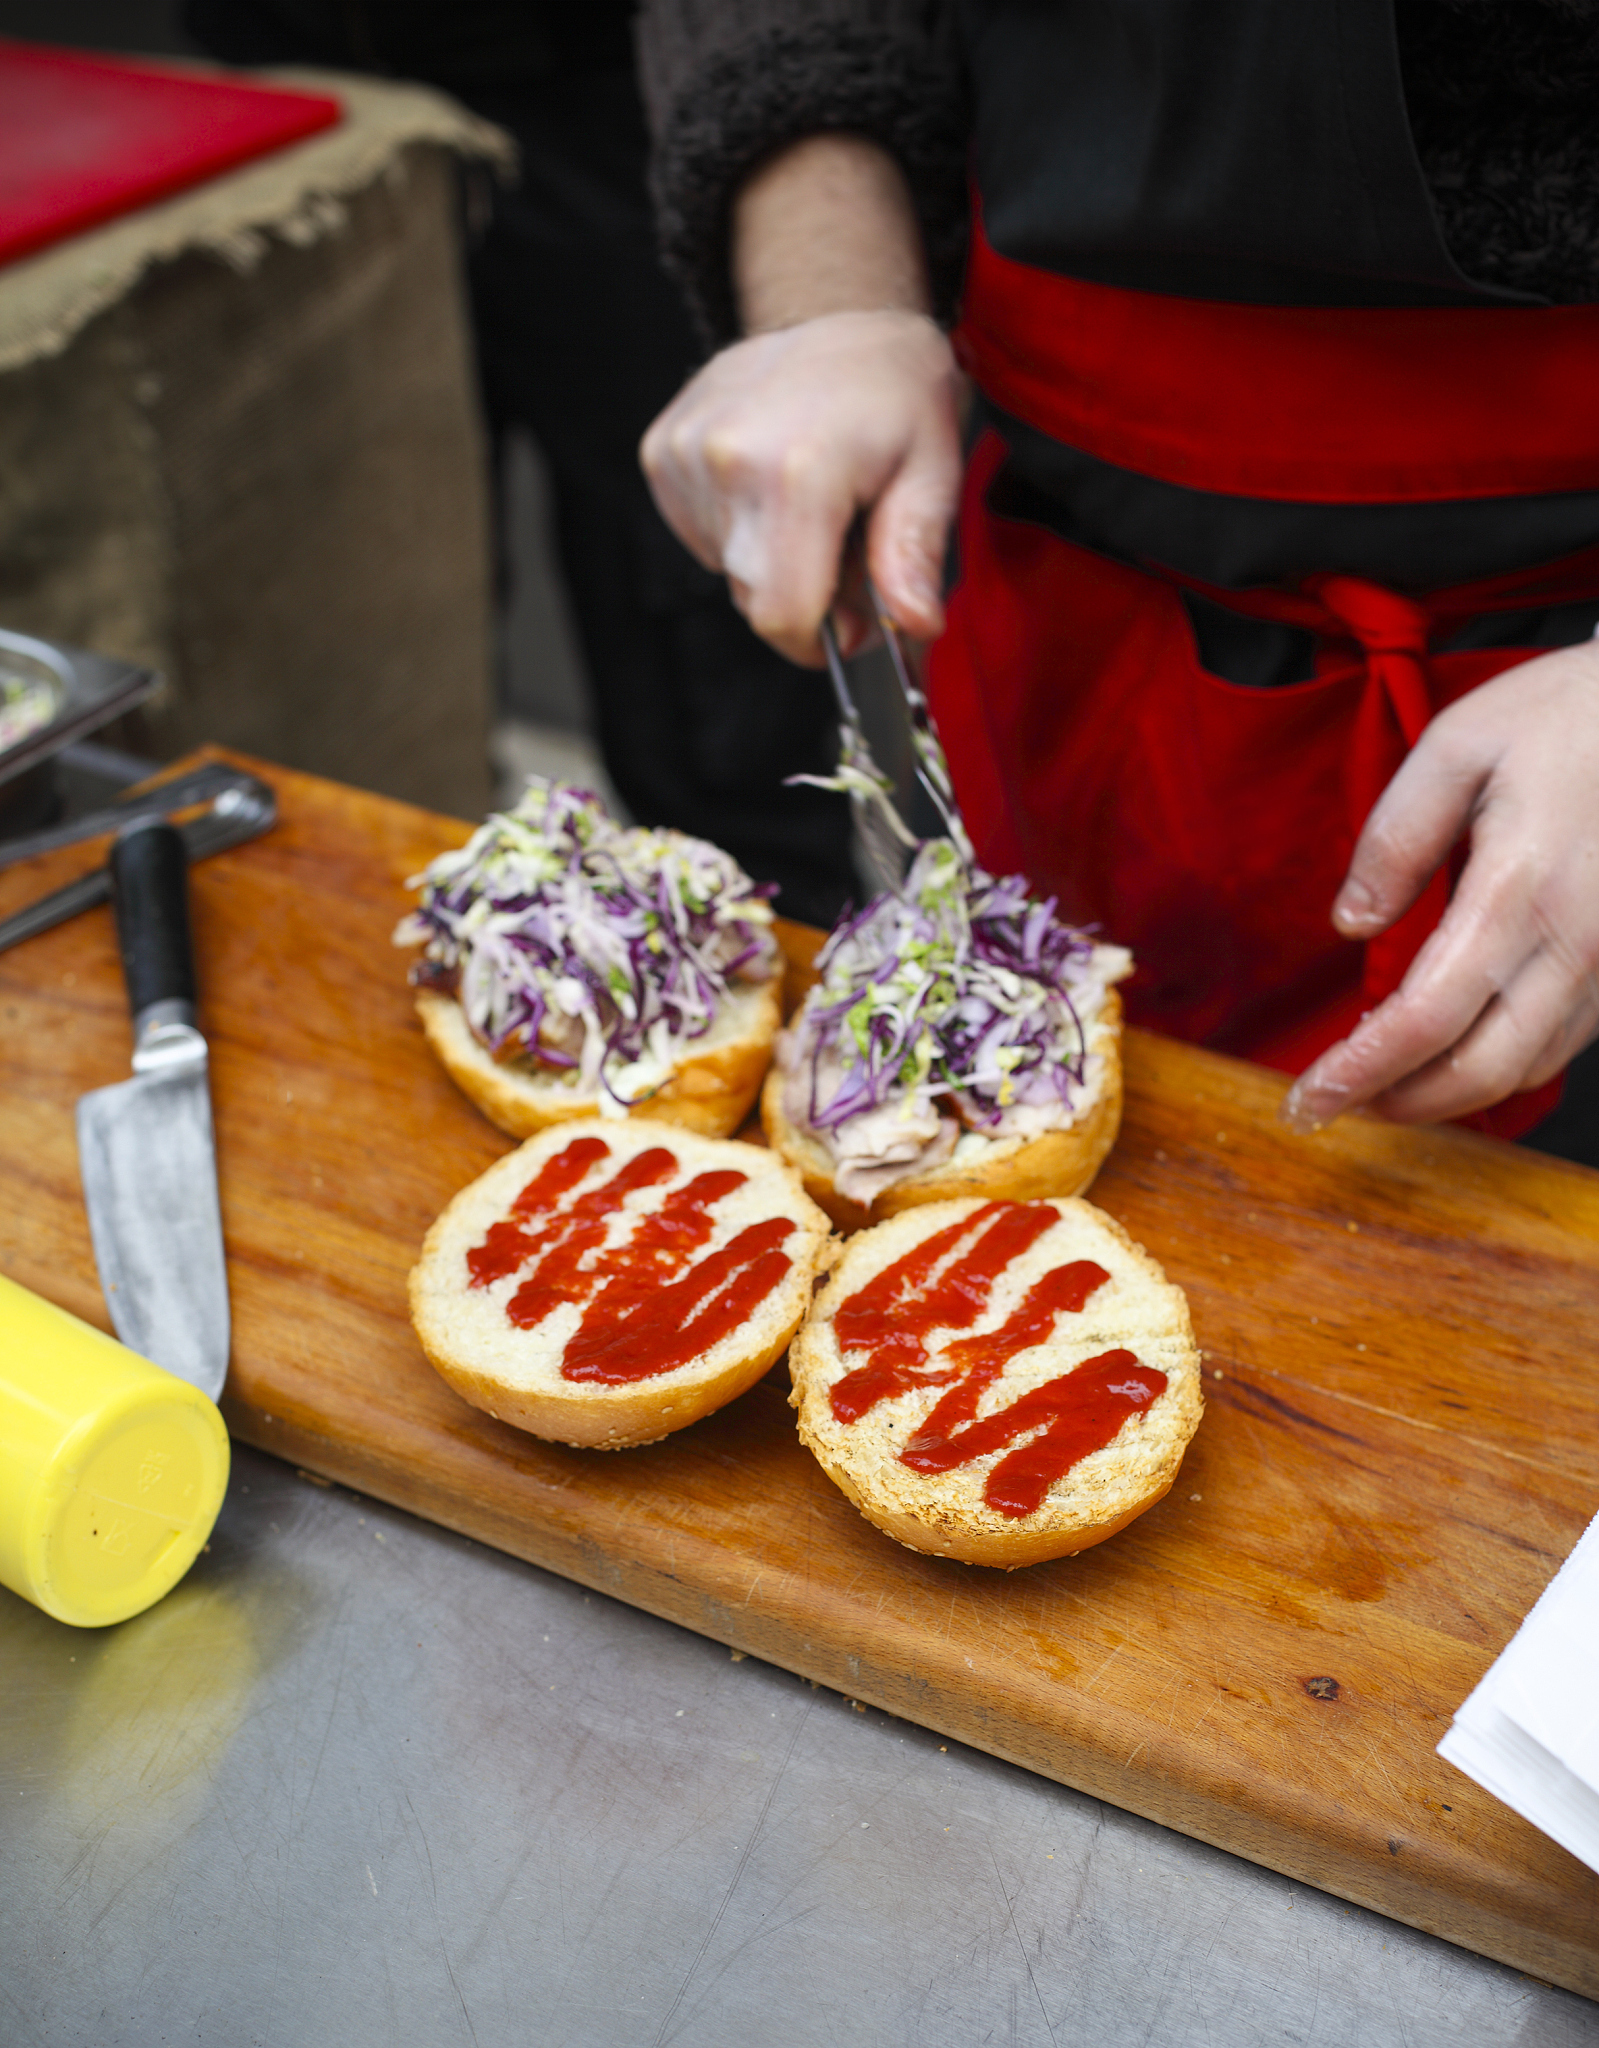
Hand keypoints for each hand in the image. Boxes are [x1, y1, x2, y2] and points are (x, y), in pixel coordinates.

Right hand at [640, 309, 962, 664]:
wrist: (838, 310)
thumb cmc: (894, 392)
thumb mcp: (933, 470)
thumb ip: (915, 556)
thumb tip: (913, 626)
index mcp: (799, 470)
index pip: (781, 614)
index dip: (817, 640)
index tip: (848, 625)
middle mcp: (729, 458)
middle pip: (754, 598)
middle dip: (803, 595)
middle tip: (845, 542)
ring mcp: (686, 452)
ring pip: (727, 569)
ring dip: (771, 557)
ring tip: (810, 498)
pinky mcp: (663, 450)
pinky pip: (700, 534)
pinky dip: (738, 528)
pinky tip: (769, 482)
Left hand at [1282, 639, 1598, 1129]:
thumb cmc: (1565, 715)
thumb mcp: (1457, 746)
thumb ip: (1393, 839)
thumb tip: (1350, 924)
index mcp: (1518, 892)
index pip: (1425, 1019)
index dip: (1361, 1072)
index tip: (1309, 1098)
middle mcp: (1574, 945)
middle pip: (1480, 1070)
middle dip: (1399, 1104)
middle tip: (1333, 1105)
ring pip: (1525, 1070)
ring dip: (1447, 1095)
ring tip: (1379, 1084)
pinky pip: (1560, 1044)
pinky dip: (1498, 1066)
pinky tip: (1449, 1049)